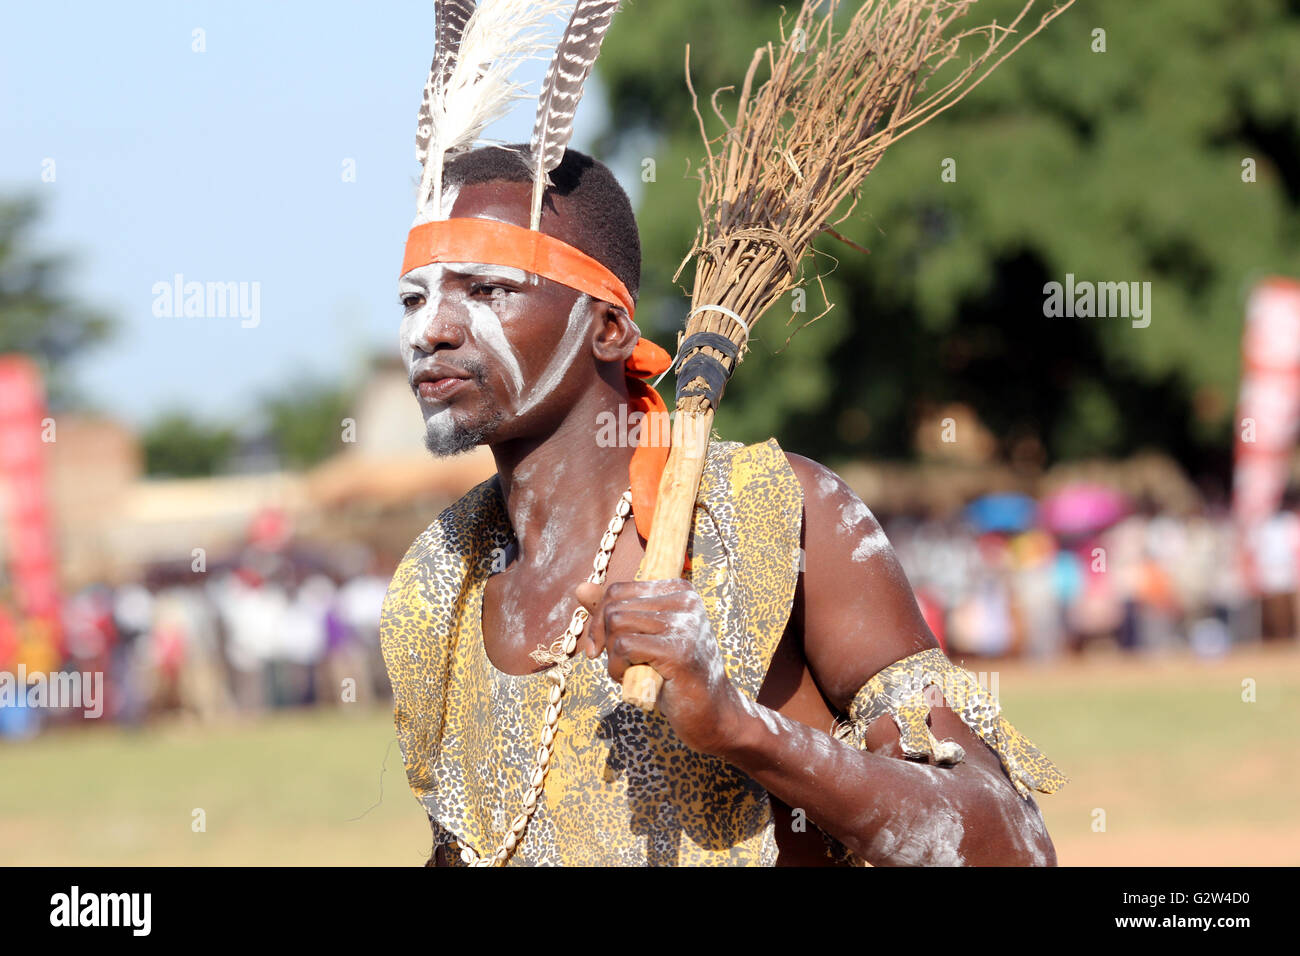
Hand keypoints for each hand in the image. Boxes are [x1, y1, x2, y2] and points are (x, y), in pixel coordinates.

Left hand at [574, 578, 744, 756]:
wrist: (711, 713)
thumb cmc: (673, 675)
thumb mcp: (644, 637)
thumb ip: (616, 612)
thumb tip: (581, 588)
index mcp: (680, 591)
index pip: (618, 590)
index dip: (599, 619)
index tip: (599, 646)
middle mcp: (685, 601)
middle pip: (614, 606)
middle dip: (602, 638)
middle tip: (614, 663)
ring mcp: (684, 625)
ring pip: (616, 624)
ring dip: (611, 656)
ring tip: (630, 672)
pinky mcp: (677, 651)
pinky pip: (623, 646)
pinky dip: (617, 667)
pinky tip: (631, 679)